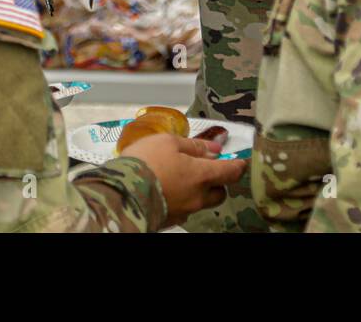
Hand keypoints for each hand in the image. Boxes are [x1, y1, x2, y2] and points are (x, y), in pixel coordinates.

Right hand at [125, 134, 246, 227]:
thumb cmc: (145, 163)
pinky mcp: (170, 219)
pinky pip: (184, 209)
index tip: (240, 160)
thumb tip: (215, 148)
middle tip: (205, 169)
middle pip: (220, 193)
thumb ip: (195, 146)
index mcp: (202, 176)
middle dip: (218, 182)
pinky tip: (167, 188)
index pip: (231, 173)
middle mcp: (197, 197)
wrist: (120, 194)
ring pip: (201, 202)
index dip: (238, 165)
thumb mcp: (169, 142)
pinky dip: (181, 198)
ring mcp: (184, 211)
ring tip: (181, 177)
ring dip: (199, 191)